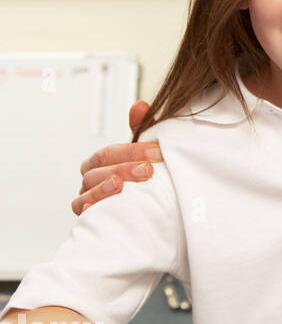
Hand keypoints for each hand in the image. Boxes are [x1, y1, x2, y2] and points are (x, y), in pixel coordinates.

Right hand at [73, 101, 159, 215]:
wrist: (152, 215)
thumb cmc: (144, 180)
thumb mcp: (145, 156)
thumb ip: (141, 130)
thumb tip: (139, 106)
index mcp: (101, 162)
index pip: (109, 153)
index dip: (131, 151)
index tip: (156, 153)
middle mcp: (91, 179)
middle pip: (98, 170)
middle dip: (123, 168)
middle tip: (147, 170)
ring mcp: (88, 197)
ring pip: (88, 189)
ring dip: (104, 187)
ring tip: (120, 184)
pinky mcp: (90, 217)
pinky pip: (83, 212)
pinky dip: (91, 208)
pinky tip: (101, 206)